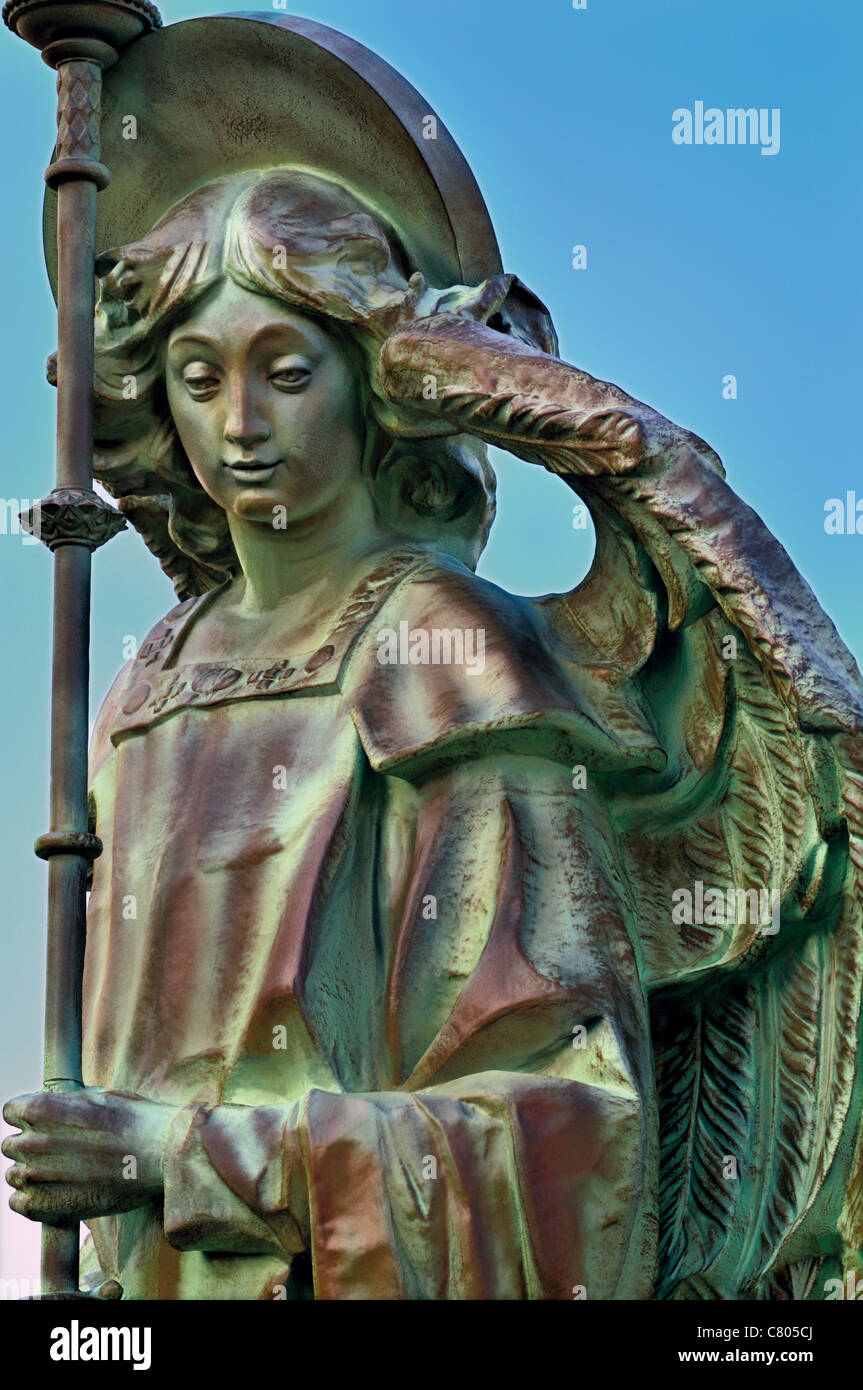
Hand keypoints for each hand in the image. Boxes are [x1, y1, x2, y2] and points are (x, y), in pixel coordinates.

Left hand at [2, 1087, 176, 1225]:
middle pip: (11, 1145)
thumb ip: (66, 1104)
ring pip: (15, 1175)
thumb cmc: (135, 1121)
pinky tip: (59, 1193)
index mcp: (40, 1108)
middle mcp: (31, 1140)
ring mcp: (35, 1175)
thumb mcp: (98, 1095)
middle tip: (63, 1152)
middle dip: (32, 1146)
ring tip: (65, 1175)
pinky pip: (19, 1203)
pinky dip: (34, 1200)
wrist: (160, 1154)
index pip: (11, 1112)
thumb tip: (56, 1107)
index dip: (30, 1118)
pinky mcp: (43, 1206)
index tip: (47, 1126)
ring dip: (34, 1174)